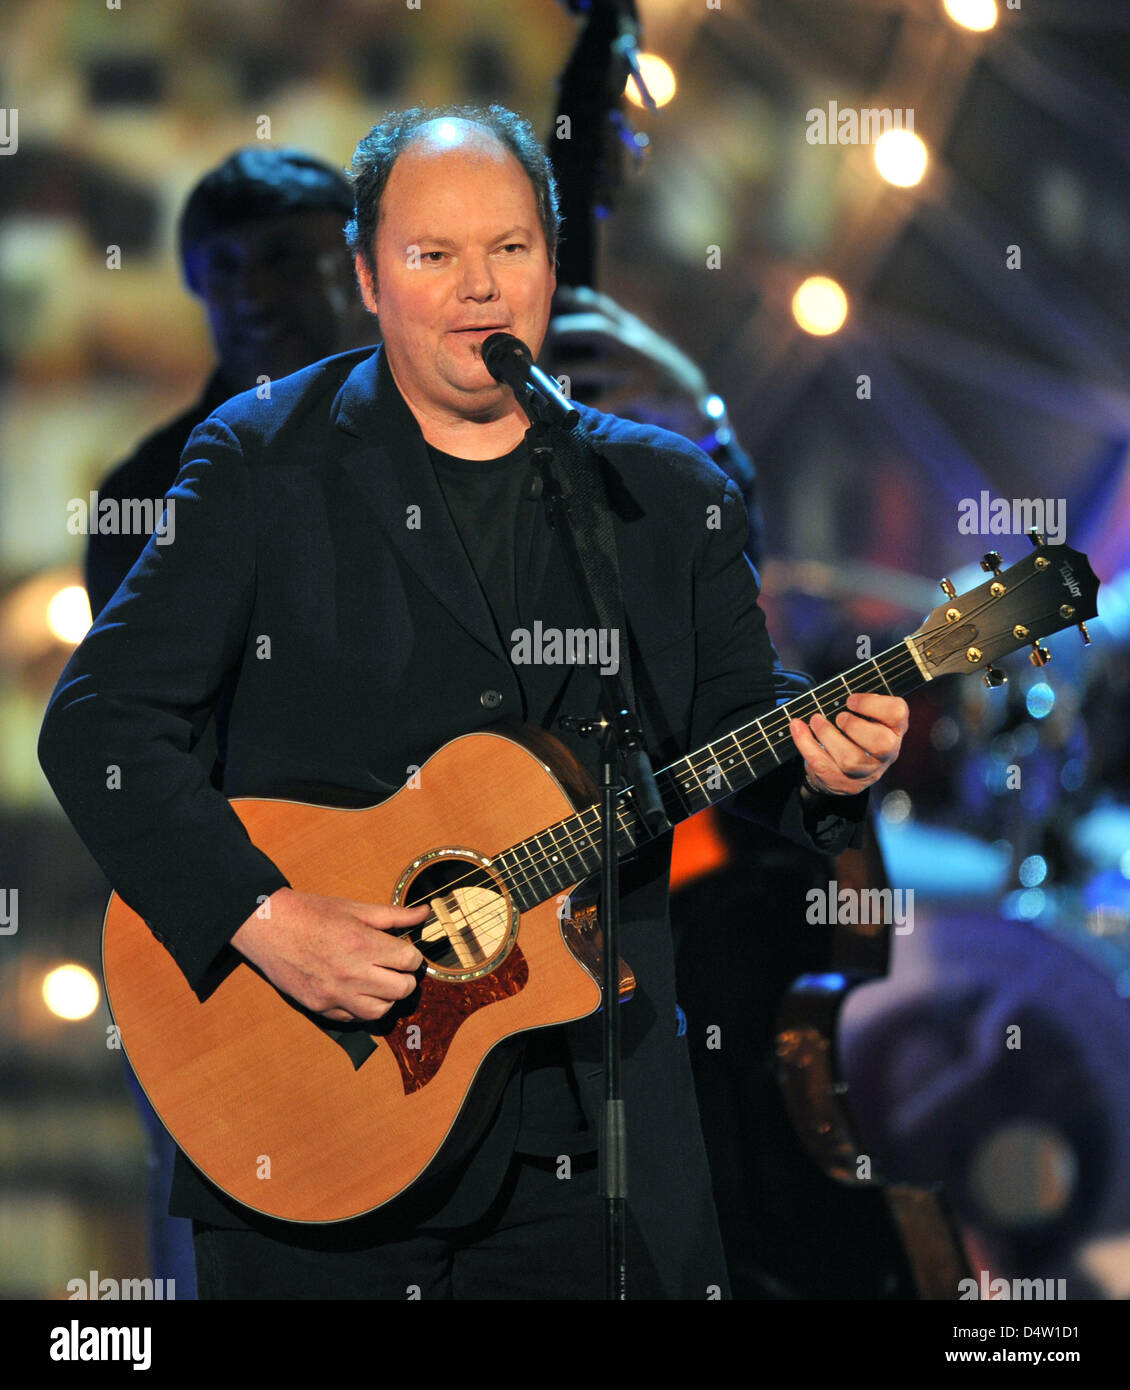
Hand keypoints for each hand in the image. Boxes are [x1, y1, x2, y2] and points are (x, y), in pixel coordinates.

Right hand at [230, 888, 428, 1022]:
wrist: (268, 927)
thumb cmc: (312, 913)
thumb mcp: (355, 908)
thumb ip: (394, 915)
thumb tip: (424, 913)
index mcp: (362, 944)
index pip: (410, 961)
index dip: (411, 956)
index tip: (403, 951)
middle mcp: (351, 973)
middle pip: (402, 990)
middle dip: (405, 978)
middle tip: (395, 967)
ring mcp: (334, 994)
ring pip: (381, 1011)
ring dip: (386, 997)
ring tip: (378, 981)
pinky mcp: (320, 1008)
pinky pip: (354, 1019)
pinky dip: (361, 1008)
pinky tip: (357, 991)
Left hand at [789, 692, 908, 796]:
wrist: (843, 770)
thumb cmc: (855, 732)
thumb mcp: (865, 715)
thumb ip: (860, 702)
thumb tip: (837, 691)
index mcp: (895, 728)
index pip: (896, 713)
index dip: (873, 704)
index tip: (850, 700)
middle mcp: (887, 753)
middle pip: (881, 743)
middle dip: (854, 726)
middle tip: (839, 717)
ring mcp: (868, 772)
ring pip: (850, 760)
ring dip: (827, 735)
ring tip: (815, 720)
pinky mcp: (846, 784)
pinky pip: (823, 765)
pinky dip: (806, 744)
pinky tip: (798, 728)